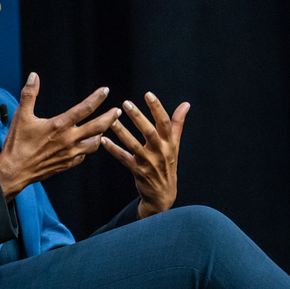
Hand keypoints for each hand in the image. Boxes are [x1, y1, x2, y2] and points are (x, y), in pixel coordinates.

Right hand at [0, 74, 121, 199]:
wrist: (14, 171)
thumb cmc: (17, 144)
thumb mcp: (21, 116)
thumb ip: (29, 95)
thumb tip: (34, 76)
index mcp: (59, 125)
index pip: (84, 109)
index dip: (97, 98)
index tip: (106, 91)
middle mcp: (68, 139)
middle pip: (97, 127)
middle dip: (110, 118)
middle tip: (117, 111)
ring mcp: (70, 153)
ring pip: (94, 144)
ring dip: (101, 135)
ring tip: (104, 128)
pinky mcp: (67, 164)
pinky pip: (83, 156)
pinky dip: (86, 149)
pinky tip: (85, 145)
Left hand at [101, 92, 189, 217]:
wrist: (163, 194)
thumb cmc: (167, 163)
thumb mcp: (175, 144)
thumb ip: (178, 123)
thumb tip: (186, 104)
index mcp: (170, 143)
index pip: (165, 122)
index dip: (157, 108)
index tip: (148, 94)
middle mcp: (161, 152)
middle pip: (150, 132)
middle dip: (138, 117)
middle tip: (126, 103)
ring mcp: (149, 162)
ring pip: (134, 145)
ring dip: (122, 132)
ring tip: (112, 120)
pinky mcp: (138, 171)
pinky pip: (124, 159)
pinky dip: (114, 149)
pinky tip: (103, 140)